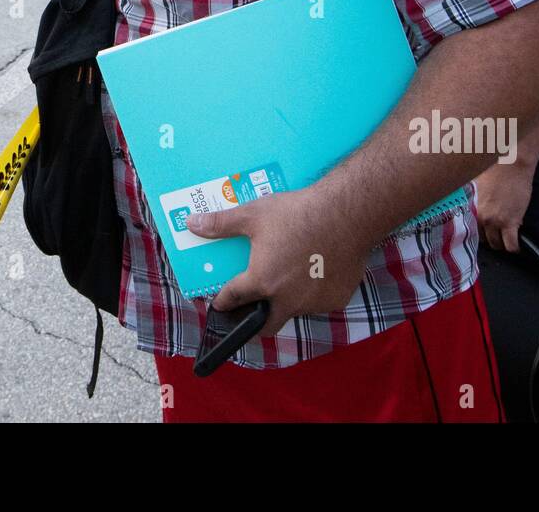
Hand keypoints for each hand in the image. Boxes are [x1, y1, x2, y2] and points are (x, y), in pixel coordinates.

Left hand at [186, 188, 369, 338]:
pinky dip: (313, 292)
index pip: (233, 299)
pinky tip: (315, 271)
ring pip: (293, 311)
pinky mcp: (335, 300)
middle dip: (252, 322)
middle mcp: (285, 300)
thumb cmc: (297, 213)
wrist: (347, 214)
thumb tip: (192, 223)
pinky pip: (319, 302)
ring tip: (286, 279)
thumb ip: (221, 224)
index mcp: (261, 282)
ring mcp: (312, 303)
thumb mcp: (254, 215)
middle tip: (249, 309)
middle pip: (264, 325)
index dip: (222, 301)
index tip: (219, 303)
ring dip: (286, 302)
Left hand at [474, 161, 534, 251]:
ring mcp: (496, 221)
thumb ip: (472, 199)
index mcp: (471, 208)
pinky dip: (514, 248)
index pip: (469, 231)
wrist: (511, 165)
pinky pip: (511, 244)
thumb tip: (469, 206)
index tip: (483, 235)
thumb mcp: (475, 185)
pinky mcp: (511, 222)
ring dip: (502, 244)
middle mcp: (480, 217)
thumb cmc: (494, 171)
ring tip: (506, 240)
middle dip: (490, 238)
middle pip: (483, 240)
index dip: (478, 233)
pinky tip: (516, 246)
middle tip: (497, 235)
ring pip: (497, 244)